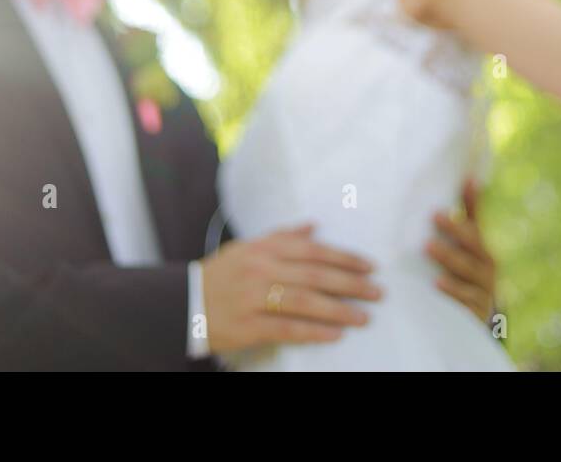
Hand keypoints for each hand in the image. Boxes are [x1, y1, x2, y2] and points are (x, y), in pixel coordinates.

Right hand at [199, 224, 381, 354]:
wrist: (183, 303)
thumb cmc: (220, 275)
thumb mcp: (247, 248)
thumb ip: (282, 237)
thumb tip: (314, 227)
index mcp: (263, 249)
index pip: (313, 250)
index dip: (344, 258)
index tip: (369, 267)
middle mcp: (260, 270)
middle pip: (315, 275)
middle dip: (350, 284)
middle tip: (376, 292)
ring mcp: (253, 298)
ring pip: (305, 301)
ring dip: (338, 310)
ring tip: (363, 317)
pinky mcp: (247, 326)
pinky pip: (287, 328)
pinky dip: (314, 331)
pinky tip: (335, 334)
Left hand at [428, 178, 496, 320]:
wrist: (479, 314)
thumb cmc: (469, 271)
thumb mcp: (469, 245)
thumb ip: (469, 214)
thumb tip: (469, 177)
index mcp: (482, 249)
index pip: (474, 227)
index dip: (465, 209)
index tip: (447, 196)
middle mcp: (486, 267)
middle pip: (472, 246)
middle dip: (454, 230)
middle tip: (434, 215)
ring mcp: (483, 289)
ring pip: (468, 271)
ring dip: (448, 258)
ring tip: (428, 246)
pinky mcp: (476, 310)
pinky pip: (465, 299)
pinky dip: (452, 291)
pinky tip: (436, 283)